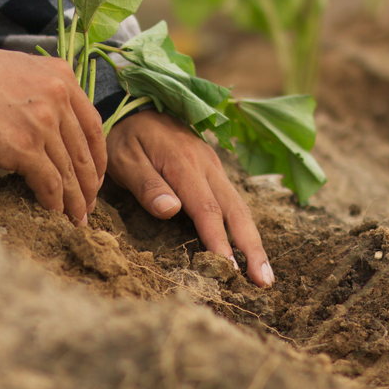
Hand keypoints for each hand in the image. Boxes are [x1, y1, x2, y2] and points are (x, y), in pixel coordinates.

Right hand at [0, 39, 105, 224]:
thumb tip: (40, 127)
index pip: (92, 125)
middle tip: (88, 207)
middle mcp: (59, 96)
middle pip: (85, 152)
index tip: (92, 177)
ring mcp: (44, 122)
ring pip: (71, 173)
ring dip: (75, 202)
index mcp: (60, 75)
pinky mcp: (24, 147)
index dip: (96, 157)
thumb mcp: (12, 72)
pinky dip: (54, 205)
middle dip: (89, 185)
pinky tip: (53, 216)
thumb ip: (36, 94)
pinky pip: (50, 185)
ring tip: (75, 221)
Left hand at [106, 111, 273, 287]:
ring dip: (253, 240)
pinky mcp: (212, 170)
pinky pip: (232, 200)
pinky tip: (248, 247)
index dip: (220, 241)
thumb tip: (171, 211)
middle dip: (252, 248)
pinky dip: (244, 226)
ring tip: (263, 274)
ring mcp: (213, 167)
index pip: (207, 209)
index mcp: (184, 165)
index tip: (230, 268)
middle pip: (236, 211)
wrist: (133, 107)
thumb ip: (147, 185)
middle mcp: (207, 166)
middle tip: (264, 281)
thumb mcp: (124, 160)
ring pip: (239, 206)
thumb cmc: (124, 138)